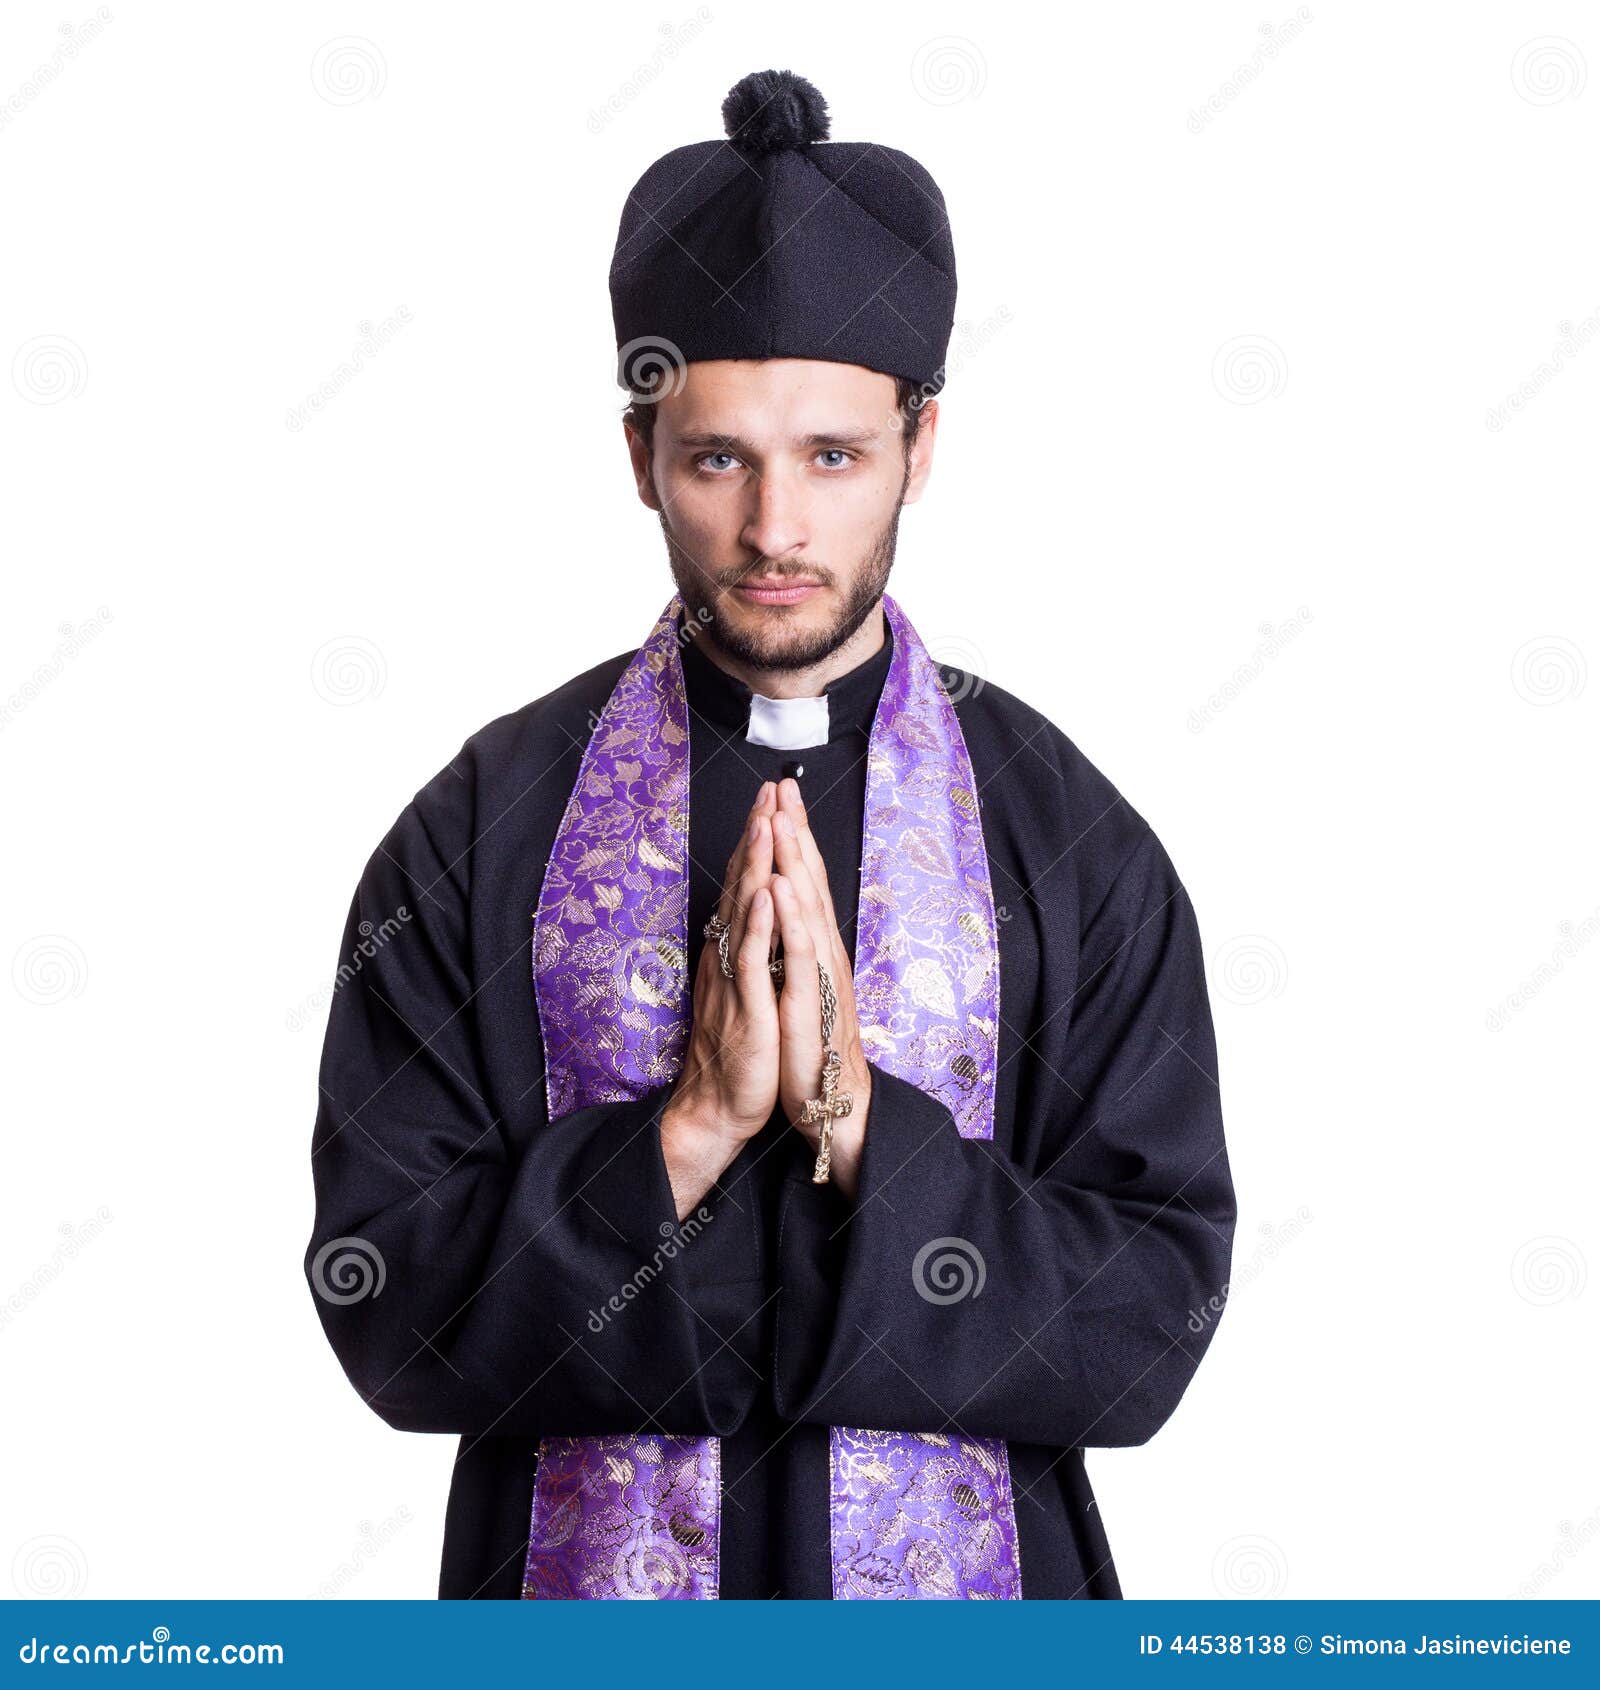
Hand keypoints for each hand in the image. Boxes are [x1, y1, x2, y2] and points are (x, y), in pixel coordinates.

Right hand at [663, 781, 781, 1153]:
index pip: (746, 883)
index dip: (759, 840)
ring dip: (756, 865)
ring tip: (767, 822)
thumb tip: (757, 911)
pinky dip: (758, 923)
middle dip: (758, 834)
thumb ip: (750, 949)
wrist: (721, 1105)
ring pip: (744, 911)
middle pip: (742, 883)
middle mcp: (728, 955)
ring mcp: (734, 977)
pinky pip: (750, 958)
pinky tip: (766, 892)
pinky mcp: (745, 1006)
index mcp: (733, 950)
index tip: (772, 799)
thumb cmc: (740, 1050)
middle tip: (770, 788)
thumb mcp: (748, 989)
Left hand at [769, 778, 871, 1197]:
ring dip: (795, 861)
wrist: (834, 1103)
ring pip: (806, 907)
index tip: (781, 796)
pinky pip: (800, 954)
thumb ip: (794, 948)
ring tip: (784, 818)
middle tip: (783, 786)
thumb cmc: (814, 1047)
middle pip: (809, 881)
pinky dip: (791, 918)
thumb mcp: (799, 988)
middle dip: (796, 831)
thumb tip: (784, 911)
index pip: (804, 881)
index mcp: (816, 948)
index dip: (794, 837)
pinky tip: (781, 888)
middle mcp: (823, 952)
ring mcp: (819, 976)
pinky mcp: (810, 1003)